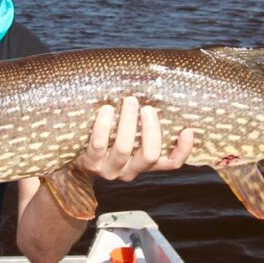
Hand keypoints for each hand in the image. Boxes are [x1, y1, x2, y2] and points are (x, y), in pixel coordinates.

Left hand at [76, 96, 194, 180]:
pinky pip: (99, 144)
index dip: (182, 150)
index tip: (188, 130)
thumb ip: (143, 124)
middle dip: (151, 129)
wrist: (75, 155)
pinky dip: (103, 125)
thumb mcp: (129, 136)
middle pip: (149, 155)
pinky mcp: (90, 164)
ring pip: (124, 148)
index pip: (171, 163)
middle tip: (147, 107)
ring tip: (128, 101)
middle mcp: (130, 170)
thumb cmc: (108, 138)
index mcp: (144, 164)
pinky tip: (106, 109)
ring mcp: (109, 169)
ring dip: (128, 122)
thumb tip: (158, 91)